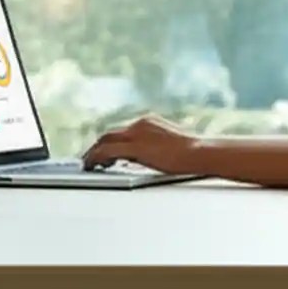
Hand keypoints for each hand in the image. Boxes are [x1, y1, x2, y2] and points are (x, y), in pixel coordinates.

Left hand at [81, 114, 200, 174]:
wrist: (200, 153)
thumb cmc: (192, 153)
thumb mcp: (170, 146)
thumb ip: (153, 147)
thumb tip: (144, 157)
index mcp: (148, 122)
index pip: (122, 131)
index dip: (109, 141)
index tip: (102, 151)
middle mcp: (139, 124)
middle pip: (109, 133)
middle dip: (97, 146)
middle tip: (88, 159)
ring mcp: (136, 134)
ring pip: (105, 140)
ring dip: (93, 152)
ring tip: (87, 165)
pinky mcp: (135, 147)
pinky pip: (107, 151)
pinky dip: (96, 158)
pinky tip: (91, 166)